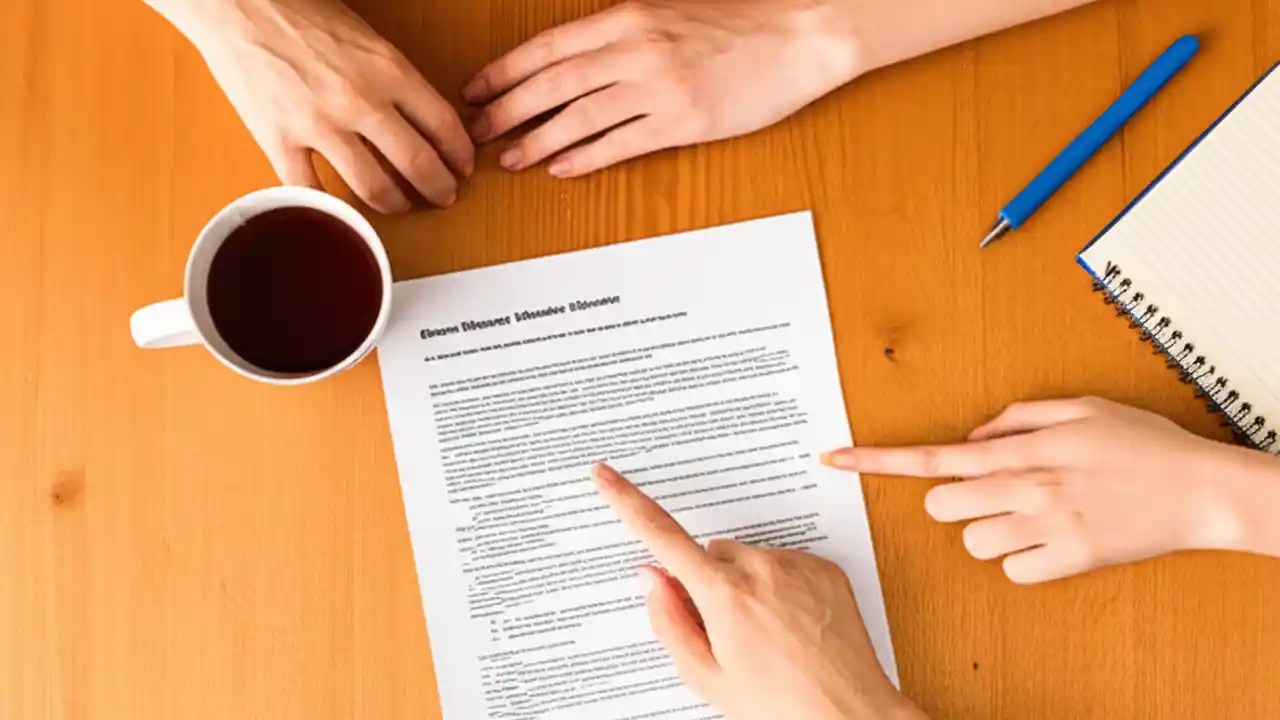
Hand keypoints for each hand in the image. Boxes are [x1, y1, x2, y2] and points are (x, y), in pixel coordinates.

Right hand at [154, 0, 472, 212]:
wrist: (236, 3)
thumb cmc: (299, 10)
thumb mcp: (366, 37)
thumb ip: (395, 78)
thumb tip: (421, 115)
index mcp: (389, 70)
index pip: (444, 125)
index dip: (460, 154)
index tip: (463, 167)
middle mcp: (360, 101)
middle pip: (418, 164)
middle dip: (440, 189)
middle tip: (444, 197)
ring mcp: (319, 125)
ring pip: (374, 187)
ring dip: (396, 204)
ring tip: (402, 205)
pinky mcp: (279, 140)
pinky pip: (311, 191)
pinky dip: (329, 207)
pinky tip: (342, 212)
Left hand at [463, 0, 862, 176]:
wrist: (800, 33)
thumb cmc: (740, 21)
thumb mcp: (669, 11)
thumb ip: (623, 32)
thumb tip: (576, 59)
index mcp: (629, 16)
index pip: (548, 47)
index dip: (505, 71)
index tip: (477, 89)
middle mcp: (637, 48)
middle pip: (552, 83)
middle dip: (507, 109)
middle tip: (479, 132)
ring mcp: (659, 86)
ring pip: (578, 117)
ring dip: (537, 140)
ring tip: (510, 158)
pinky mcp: (684, 121)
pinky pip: (620, 144)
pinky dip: (585, 158)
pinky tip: (561, 168)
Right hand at [591, 463, 922, 719]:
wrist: (849, 715)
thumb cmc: (779, 706)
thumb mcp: (707, 676)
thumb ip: (669, 622)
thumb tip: (651, 578)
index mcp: (723, 594)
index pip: (661, 537)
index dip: (627, 502)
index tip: (606, 476)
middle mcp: (760, 568)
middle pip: (711, 556)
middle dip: (709, 584)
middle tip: (728, 633)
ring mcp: (796, 565)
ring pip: (749, 559)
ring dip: (748, 585)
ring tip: (769, 635)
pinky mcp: (824, 567)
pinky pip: (786, 563)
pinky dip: (782, 586)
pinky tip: (793, 624)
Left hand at [823, 397, 1271, 583]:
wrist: (1201, 490)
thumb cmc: (1142, 445)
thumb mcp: (1078, 408)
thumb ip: (1017, 417)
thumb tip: (976, 436)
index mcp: (1024, 447)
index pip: (933, 456)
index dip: (878, 461)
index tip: (836, 459)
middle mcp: (1027, 487)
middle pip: (942, 507)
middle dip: (954, 502)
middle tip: (989, 494)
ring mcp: (1047, 526)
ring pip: (974, 542)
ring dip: (991, 531)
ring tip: (1033, 514)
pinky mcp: (1069, 561)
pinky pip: (1013, 571)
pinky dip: (1024, 560)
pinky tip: (1051, 540)